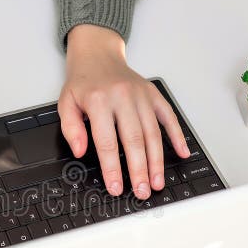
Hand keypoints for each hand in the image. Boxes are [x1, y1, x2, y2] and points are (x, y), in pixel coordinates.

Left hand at [59, 24, 189, 198]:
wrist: (97, 55)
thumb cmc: (83, 82)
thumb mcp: (66, 103)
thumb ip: (71, 128)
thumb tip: (80, 151)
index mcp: (99, 101)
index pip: (107, 142)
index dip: (112, 168)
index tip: (117, 187)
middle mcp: (122, 97)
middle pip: (134, 140)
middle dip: (140, 170)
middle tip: (143, 191)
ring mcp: (141, 95)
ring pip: (153, 133)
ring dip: (157, 161)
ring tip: (157, 182)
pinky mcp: (154, 94)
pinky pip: (168, 116)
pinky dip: (177, 135)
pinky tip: (181, 153)